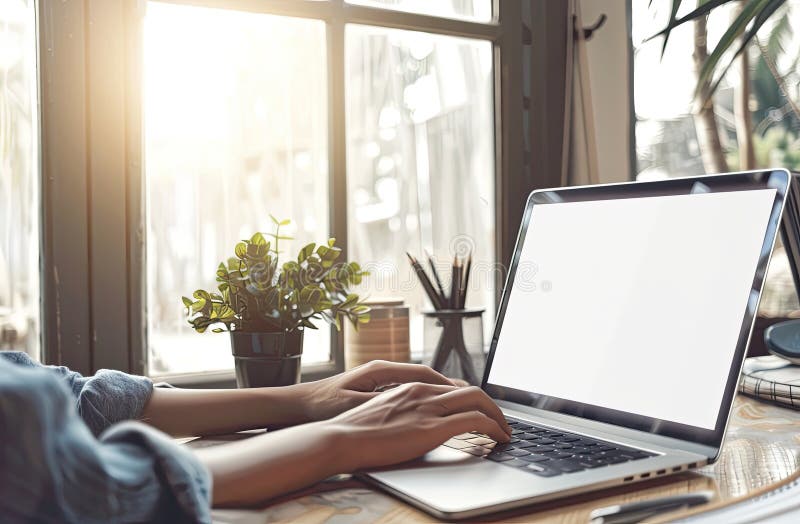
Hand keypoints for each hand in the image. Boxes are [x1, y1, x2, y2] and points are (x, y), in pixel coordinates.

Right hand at [196, 380, 510, 505]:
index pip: (451, 386)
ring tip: (505, 431)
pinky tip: (499, 438)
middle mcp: (422, 390)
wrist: (337, 438)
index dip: (470, 398)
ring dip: (498, 415)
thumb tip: (410, 426)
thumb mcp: (378, 414)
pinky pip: (475, 420)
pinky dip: (494, 427)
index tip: (480, 410)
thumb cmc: (350, 432)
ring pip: (478, 400)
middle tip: (501, 420)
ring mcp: (428, 406)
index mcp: (409, 386)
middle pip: (470, 389)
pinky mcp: (432, 426)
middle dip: (491, 405)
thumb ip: (398, 413)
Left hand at [294, 360, 464, 421]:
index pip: (425, 375)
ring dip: (443, 392)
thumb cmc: (325, 405)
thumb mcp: (354, 406)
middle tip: (479, 402)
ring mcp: (383, 377)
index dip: (449, 387)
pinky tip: (437, 409)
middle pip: (428, 376)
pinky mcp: (379, 387)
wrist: (302, 404)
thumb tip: (409, 404)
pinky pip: (412, 388)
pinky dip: (429, 396)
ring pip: (422, 382)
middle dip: (455, 388)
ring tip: (466, 404)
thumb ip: (382, 404)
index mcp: (381, 371)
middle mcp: (385, 369)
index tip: (468, 398)